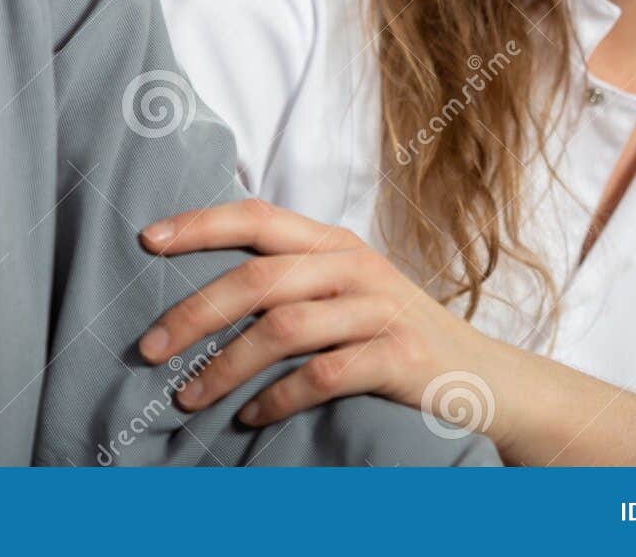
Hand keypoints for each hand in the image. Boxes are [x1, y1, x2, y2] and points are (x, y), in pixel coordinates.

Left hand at [136, 199, 498, 427]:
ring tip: (190, 397)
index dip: (200, 223)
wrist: (488, 381)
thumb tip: (202, 296)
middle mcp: (356, 266)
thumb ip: (294, 282)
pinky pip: (323, 374)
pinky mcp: (400, 356)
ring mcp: (380, 310)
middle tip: (150, 349)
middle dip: (195, 312)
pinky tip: (252, 418)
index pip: (259, 216)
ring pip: (283, 328)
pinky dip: (278, 398)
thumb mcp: (349, 294)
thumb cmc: (397, 338)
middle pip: (258, 277)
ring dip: (225, 367)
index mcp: (335, 244)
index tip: (147, 240)